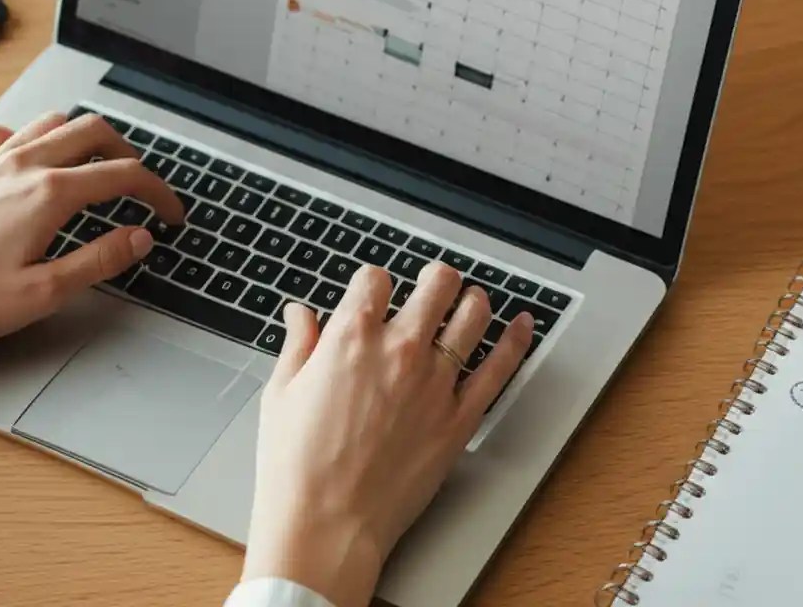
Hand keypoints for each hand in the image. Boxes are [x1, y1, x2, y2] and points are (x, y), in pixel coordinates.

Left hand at [0, 113, 183, 341]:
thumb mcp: (45, 292)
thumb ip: (100, 260)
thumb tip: (139, 238)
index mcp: (49, 195)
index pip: (125, 175)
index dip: (159, 192)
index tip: (170, 214)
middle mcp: (21, 166)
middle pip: (94, 132)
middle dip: (129, 155)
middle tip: (140, 187)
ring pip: (51, 122)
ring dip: (83, 140)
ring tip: (95, 168)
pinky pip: (2, 131)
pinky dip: (28, 139)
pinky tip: (30, 162)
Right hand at [243, 263, 534, 606]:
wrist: (328, 524)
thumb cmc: (297, 468)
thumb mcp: (281, 395)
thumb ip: (299, 345)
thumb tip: (300, 314)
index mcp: (350, 339)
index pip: (375, 279)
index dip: (373, 281)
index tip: (374, 291)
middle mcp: (399, 351)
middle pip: (435, 285)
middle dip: (435, 278)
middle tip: (435, 282)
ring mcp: (435, 382)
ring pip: (472, 316)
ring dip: (473, 300)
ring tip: (471, 299)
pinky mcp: (460, 417)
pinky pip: (500, 368)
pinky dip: (515, 341)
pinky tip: (522, 325)